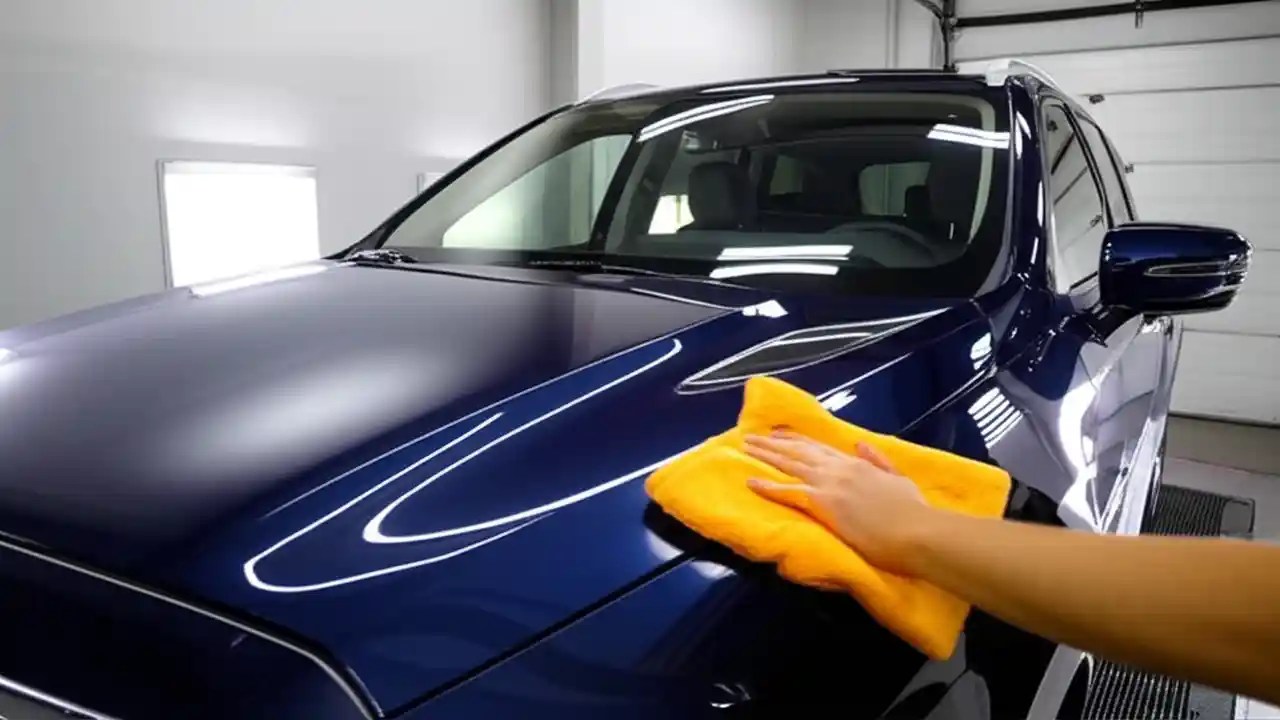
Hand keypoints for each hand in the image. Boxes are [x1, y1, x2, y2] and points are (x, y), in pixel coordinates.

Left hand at [744, 432, 932, 574]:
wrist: (917, 531)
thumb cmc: (913, 511)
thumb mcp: (899, 478)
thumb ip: (879, 460)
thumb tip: (860, 445)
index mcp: (858, 463)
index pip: (821, 448)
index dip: (799, 441)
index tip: (781, 434)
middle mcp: (840, 468)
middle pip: (800, 452)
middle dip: (774, 443)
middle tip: (752, 437)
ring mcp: (829, 483)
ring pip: (790, 465)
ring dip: (765, 456)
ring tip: (746, 449)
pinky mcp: (822, 503)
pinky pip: (788, 492)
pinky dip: (767, 486)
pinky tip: (750, 482)